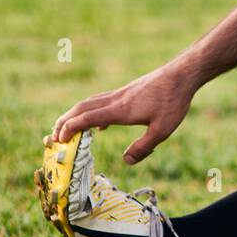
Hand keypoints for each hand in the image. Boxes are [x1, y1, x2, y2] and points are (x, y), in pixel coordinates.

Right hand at [50, 62, 196, 164]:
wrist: (183, 74)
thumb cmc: (174, 101)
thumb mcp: (163, 130)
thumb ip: (143, 147)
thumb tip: (125, 162)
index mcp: (120, 110)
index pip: (87, 118)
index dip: (70, 129)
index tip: (58, 140)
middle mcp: (116, 100)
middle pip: (81, 108)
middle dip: (64, 122)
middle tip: (53, 137)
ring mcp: (121, 94)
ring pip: (90, 103)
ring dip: (75, 115)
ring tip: (67, 129)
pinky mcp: (128, 92)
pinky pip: (102, 102)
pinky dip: (92, 112)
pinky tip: (99, 124)